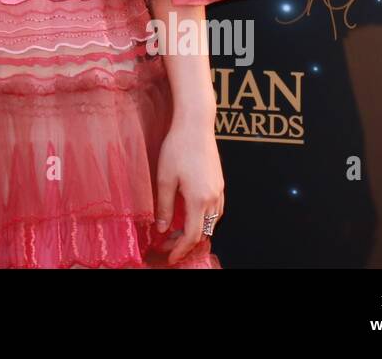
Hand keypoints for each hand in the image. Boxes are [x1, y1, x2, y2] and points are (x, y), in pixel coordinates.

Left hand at [153, 115, 224, 264]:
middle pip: (204, 231)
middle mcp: (213, 198)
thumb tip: (162, 228)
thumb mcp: (164, 178)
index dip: (181, 249)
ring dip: (196, 231)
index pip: (193, 235)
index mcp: (199, 199)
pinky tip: (191, 215)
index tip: (170, 257)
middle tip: (168, 245)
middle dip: (186, 243)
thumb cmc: (177, 148)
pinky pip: (216, 209)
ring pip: (212, 222)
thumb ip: (164, 206)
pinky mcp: (220, 182)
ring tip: (177, 232)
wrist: (196, 124)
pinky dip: (204, 218)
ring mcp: (219, 190)